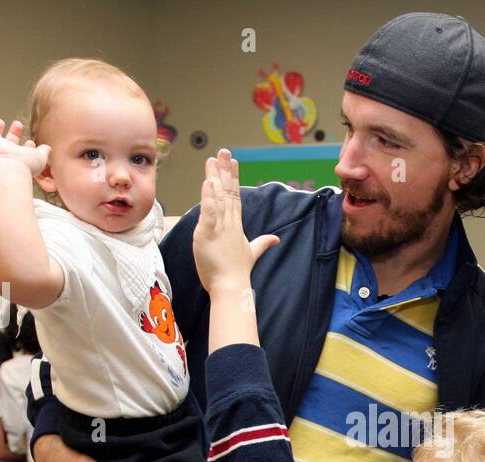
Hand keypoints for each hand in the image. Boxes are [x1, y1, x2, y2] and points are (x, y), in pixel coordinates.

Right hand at [0, 118, 50, 176]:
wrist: (10, 166)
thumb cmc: (26, 164)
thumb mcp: (40, 158)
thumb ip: (44, 152)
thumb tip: (48, 148)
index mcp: (19, 157)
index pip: (23, 151)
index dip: (28, 146)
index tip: (32, 143)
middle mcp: (6, 153)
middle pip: (9, 142)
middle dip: (14, 133)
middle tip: (18, 124)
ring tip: (0, 121)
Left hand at [193, 148, 279, 293]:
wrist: (232, 287)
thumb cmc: (238, 272)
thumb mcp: (252, 253)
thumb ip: (262, 243)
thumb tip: (276, 239)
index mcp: (236, 225)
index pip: (235, 196)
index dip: (233, 177)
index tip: (231, 161)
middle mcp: (229, 223)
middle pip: (227, 192)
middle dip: (224, 171)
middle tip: (222, 152)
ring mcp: (219, 228)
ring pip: (217, 198)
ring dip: (215, 178)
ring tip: (212, 161)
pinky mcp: (207, 235)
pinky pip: (209, 213)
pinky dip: (208, 198)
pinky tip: (207, 183)